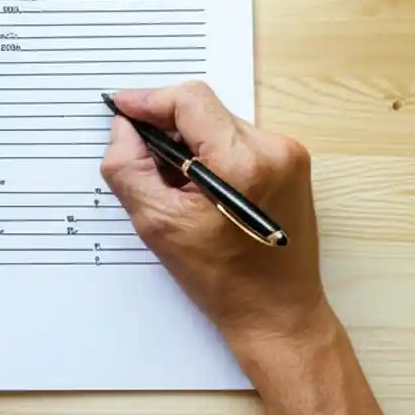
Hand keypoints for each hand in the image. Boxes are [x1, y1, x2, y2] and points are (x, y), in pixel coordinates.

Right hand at [102, 83, 385, 414]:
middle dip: (166, 127)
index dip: (149, 100)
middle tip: (141, 157)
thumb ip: (129, 168)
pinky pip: (237, 140)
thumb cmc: (223, 280)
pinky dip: (210, 154)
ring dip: (188, 142)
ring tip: (173, 184)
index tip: (122, 109)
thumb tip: (122, 130)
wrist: (278, 314)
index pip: (189, 101)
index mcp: (243, 163)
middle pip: (204, 110)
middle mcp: (273, 150)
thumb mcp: (157, 224)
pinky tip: (200, 189)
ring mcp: (288, 155)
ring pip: (219, 124)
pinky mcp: (291, 164)